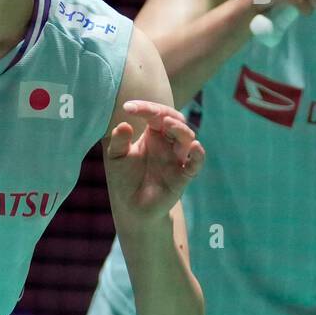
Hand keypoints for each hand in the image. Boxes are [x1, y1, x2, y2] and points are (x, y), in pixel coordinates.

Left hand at [104, 100, 204, 228]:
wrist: (132, 207)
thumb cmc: (125, 178)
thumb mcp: (117, 157)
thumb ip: (119, 141)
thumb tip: (124, 125)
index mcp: (153, 134)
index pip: (155, 114)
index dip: (144, 107)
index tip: (128, 107)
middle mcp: (168, 143)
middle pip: (175, 120)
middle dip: (167, 114)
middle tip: (153, 113)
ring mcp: (177, 158)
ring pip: (187, 137)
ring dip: (180, 129)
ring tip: (168, 125)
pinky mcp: (183, 176)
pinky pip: (195, 163)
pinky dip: (198, 154)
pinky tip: (194, 147)